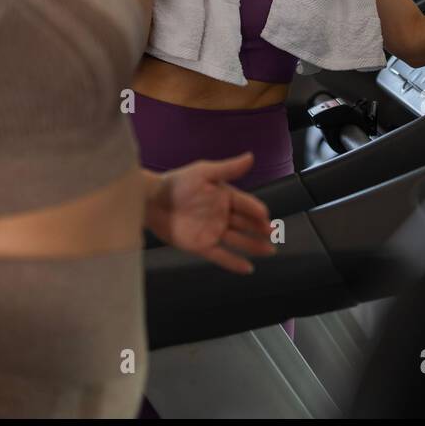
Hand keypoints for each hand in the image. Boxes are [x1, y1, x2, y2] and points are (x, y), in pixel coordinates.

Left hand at [145, 153, 276, 273]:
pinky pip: (220, 255)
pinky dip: (234, 262)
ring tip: (269, 251)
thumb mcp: (203, 172)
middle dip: (261, 230)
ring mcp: (212, 231)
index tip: (266, 217)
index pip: (247, 205)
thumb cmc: (176, 182)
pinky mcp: (200, 245)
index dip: (257, 211)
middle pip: (246, 224)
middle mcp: (221, 215)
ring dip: (254, 246)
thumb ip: (228, 169)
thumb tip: (251, 157)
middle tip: (274, 235)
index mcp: (225, 196)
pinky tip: (248, 268)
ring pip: (238, 241)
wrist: (150, 201)